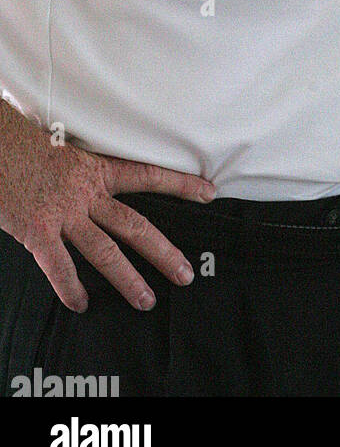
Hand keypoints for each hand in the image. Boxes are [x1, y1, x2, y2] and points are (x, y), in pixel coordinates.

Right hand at [0, 99, 214, 312]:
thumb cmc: (23, 142)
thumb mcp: (61, 146)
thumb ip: (79, 165)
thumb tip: (90, 175)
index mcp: (95, 168)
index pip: (148, 175)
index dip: (181, 185)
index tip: (208, 193)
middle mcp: (85, 193)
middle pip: (135, 225)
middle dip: (164, 252)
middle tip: (186, 273)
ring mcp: (62, 213)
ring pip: (105, 251)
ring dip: (128, 279)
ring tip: (146, 300)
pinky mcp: (36, 230)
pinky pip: (58, 265)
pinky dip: (70, 287)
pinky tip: (81, 304)